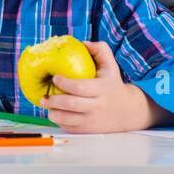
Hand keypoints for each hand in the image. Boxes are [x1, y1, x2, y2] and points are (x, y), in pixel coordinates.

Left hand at [42, 41, 171, 132]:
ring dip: (53, 113)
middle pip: (71, 105)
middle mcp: (98, 106)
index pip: (80, 87)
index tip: (55, 77)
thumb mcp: (111, 66)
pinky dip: (59, 122)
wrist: (129, 111)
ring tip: (47, 106)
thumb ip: (100, 51)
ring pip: (68, 120)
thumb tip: (82, 42)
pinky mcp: (90, 131)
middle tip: (43, 97)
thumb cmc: (113, 85)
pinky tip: (55, 114)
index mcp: (102, 89)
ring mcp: (94, 121)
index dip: (64, 83)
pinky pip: (70, 128)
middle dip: (53, 101)